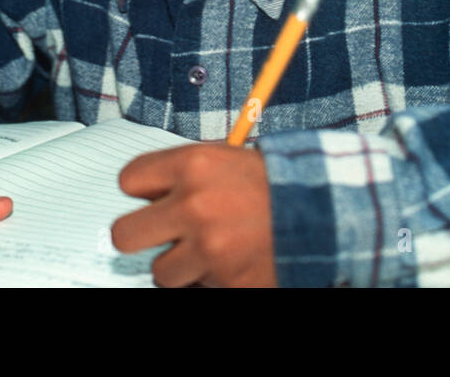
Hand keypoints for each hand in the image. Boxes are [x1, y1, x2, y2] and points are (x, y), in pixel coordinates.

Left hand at [112, 142, 276, 286]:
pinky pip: (197, 290)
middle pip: (124, 235)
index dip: (142, 191)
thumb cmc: (274, 183)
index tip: (154, 197)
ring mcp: (209, 250)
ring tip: (212, 249)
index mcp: (193, 165)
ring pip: (161, 272)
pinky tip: (233, 262)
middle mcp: (195, 206)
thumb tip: (147, 194)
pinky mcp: (227, 283)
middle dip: (141, 236)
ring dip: (183, 265)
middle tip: (163, 234)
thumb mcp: (227, 159)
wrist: (325, 212)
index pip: (128, 180)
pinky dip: (212, 280)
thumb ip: (184, 173)